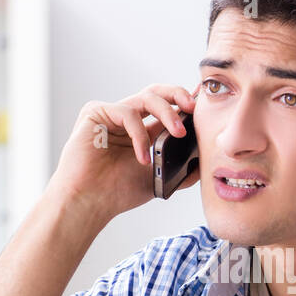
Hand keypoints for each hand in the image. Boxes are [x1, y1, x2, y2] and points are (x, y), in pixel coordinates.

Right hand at [45, 84, 200, 225]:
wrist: (89, 202)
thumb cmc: (118, 193)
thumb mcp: (160, 179)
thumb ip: (183, 169)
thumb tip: (206, 159)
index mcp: (142, 130)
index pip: (167, 107)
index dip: (186, 103)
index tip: (205, 108)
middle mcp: (127, 118)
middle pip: (157, 92)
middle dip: (179, 94)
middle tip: (194, 107)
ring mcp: (110, 113)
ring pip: (146, 97)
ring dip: (167, 113)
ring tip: (179, 133)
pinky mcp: (95, 112)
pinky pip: (127, 113)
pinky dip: (140, 135)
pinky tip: (142, 158)